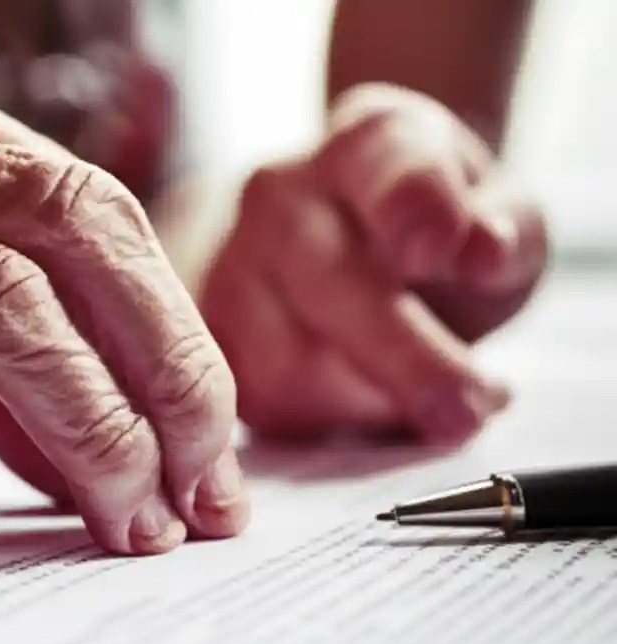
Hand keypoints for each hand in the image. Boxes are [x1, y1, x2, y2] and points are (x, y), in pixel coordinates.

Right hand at [199, 84, 547, 442]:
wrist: (359, 248)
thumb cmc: (440, 236)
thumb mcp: (503, 219)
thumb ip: (507, 230)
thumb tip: (483, 252)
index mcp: (368, 145)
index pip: (389, 164)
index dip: (414, 206)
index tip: (447, 252)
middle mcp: (282, 192)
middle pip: (327, 277)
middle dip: (401, 355)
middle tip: (465, 409)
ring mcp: (232, 262)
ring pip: (284, 356)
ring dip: (366, 403)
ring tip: (428, 409)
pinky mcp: (212, 333)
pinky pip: (260, 400)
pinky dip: (325, 423)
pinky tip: (369, 408)